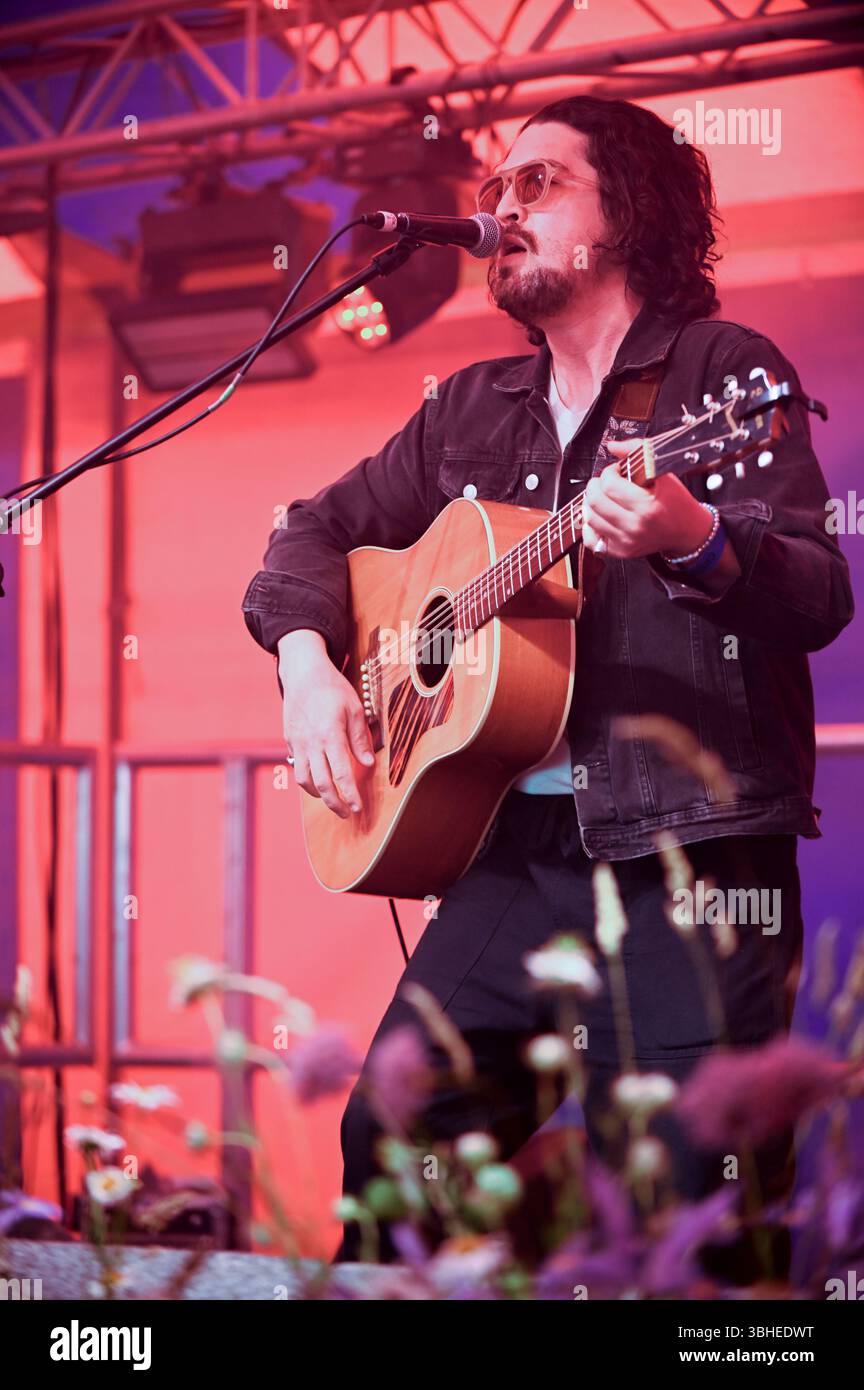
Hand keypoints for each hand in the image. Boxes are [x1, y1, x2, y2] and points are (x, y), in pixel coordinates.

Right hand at [279, 632, 374, 817]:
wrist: (303, 673)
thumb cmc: (333, 688)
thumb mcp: (355, 709)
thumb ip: (360, 739)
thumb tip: (367, 764)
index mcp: (330, 735)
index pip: (341, 774)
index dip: (350, 795)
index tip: (358, 808)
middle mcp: (311, 743)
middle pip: (321, 784)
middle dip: (335, 803)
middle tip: (346, 813)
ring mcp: (298, 743)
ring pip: (305, 780)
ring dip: (319, 795)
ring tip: (332, 799)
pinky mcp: (290, 741)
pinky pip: (298, 767)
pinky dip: (307, 780)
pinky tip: (318, 781)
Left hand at [581, 443, 713, 559]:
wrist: (687, 531)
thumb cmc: (677, 502)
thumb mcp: (663, 473)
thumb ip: (637, 452)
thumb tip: (612, 446)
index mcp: (647, 506)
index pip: (609, 485)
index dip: (609, 472)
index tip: (616, 471)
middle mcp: (635, 526)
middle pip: (595, 501)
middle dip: (596, 485)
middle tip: (606, 483)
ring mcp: (626, 541)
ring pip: (590, 518)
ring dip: (591, 503)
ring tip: (603, 498)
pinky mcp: (620, 551)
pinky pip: (590, 539)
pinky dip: (590, 526)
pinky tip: (601, 516)